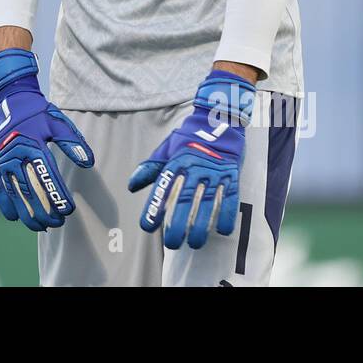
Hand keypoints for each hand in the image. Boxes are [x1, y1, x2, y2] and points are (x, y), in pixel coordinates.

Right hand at [0, 48, 93, 230]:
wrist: (11, 100)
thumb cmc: (38, 113)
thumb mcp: (58, 122)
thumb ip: (73, 143)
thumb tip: (89, 163)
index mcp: (33, 145)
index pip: (47, 177)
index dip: (57, 196)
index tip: (68, 211)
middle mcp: (16, 155)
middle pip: (30, 189)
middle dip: (44, 210)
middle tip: (57, 224)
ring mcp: (3, 160)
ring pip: (14, 192)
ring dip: (26, 212)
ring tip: (39, 227)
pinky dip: (4, 203)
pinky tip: (13, 218)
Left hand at [128, 70, 255, 249]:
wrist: (219, 119)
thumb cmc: (189, 138)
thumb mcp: (167, 148)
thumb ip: (151, 168)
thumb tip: (131, 186)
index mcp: (177, 161)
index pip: (163, 187)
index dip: (154, 208)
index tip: (147, 226)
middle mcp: (195, 167)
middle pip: (185, 200)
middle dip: (178, 224)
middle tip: (171, 243)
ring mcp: (214, 172)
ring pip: (207, 202)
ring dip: (201, 225)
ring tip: (195, 243)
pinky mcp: (231, 174)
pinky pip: (230, 197)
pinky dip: (228, 214)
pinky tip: (223, 231)